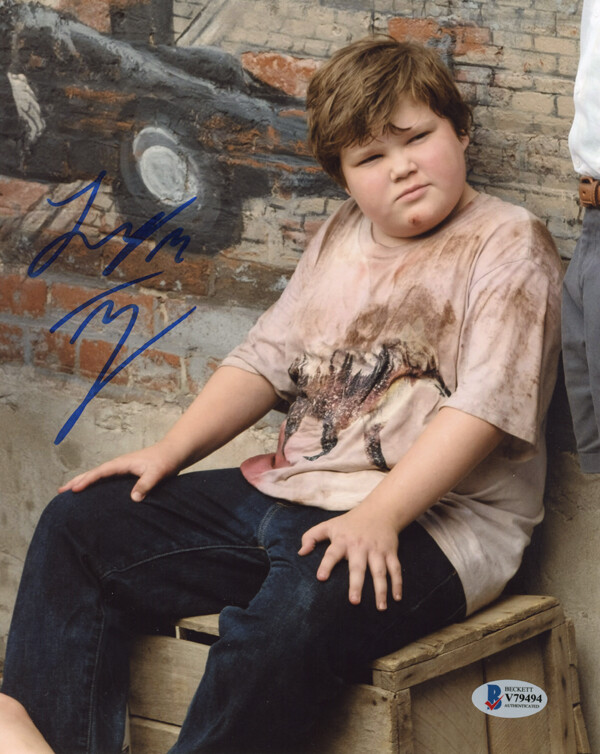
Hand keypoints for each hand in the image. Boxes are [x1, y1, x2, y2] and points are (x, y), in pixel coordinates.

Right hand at [58, 441, 181, 500]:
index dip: (87, 481)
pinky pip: (105, 478)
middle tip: (60, 491)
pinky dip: (95, 483)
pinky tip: (91, 491)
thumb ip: (145, 485)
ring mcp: (121, 468)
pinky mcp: (126, 473)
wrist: (173, 453)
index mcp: (122, 463)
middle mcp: (118, 464)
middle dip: (77, 481)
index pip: (100, 473)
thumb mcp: (156, 474)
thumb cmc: (164, 461)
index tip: (74, 489)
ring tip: (69, 491)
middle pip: (93, 473)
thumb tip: (134, 498)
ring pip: (98, 475)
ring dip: (83, 482)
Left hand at [298, 506, 401, 610]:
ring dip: (381, 590)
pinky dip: (398, 583)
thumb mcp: (329, 525)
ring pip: (380, 571)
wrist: (379, 510)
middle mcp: (360, 546)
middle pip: (358, 567)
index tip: (321, 578)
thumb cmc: (350, 523)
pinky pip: (395, 569)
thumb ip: (311, 536)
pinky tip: (397, 598)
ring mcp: (377, 550)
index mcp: (343, 541)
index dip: (326, 565)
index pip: (332, 553)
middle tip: (354, 601)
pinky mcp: (391, 552)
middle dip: (356, 584)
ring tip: (380, 608)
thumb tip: (300, 553)